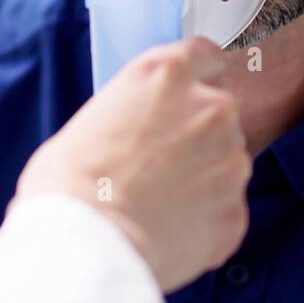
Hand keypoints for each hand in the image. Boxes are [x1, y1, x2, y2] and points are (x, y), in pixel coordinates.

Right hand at [11, 37, 250, 291]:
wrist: (83, 246)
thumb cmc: (67, 184)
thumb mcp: (89, 121)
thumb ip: (130, 114)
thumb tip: (135, 132)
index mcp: (166, 74)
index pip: (205, 55)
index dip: (198, 77)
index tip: (188, 97)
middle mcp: (209, 108)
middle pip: (219, 112)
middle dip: (197, 135)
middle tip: (159, 165)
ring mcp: (230, 160)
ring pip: (226, 164)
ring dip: (202, 179)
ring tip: (157, 206)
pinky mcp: (236, 211)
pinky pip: (225, 211)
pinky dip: (204, 222)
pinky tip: (167, 232)